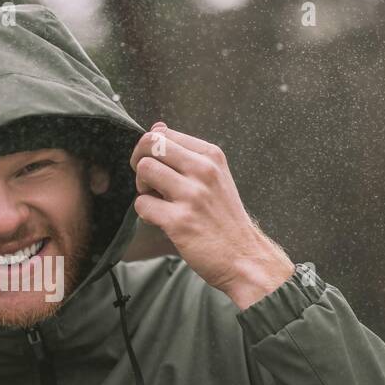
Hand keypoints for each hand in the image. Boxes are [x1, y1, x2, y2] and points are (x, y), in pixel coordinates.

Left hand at [129, 122, 294, 310]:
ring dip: (142, 188)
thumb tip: (157, 127)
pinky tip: (162, 221)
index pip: (163, 133)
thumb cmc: (224, 218)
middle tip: (148, 183)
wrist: (245, 257)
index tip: (156, 167)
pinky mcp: (180, 220)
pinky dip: (146, 213)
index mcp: (211, 156)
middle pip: (150, 145)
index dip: (149, 150)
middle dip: (139, 162)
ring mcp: (192, 195)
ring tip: (157, 201)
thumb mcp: (215, 177)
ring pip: (144, 170)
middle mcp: (203, 170)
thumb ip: (186, 154)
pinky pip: (142, 204)